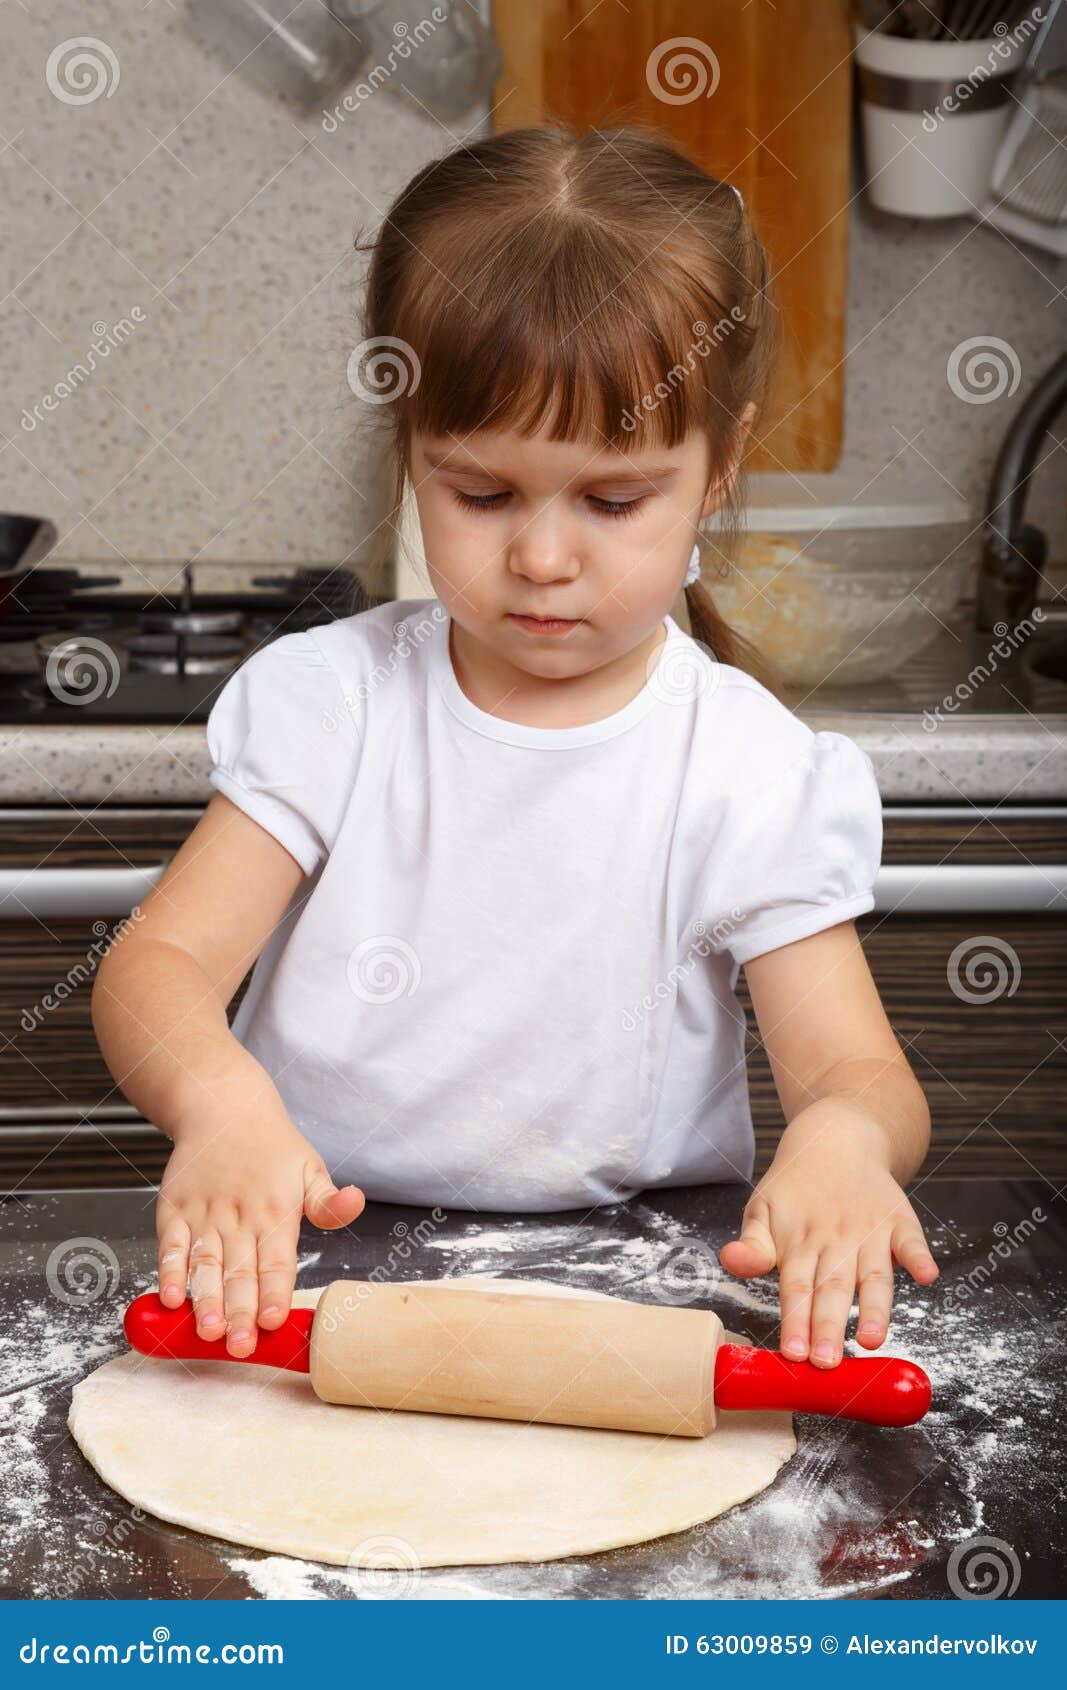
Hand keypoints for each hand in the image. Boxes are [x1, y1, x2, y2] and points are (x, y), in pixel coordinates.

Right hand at [155, 1101, 363, 1358]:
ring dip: (205, 1301)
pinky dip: (169, 1272)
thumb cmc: (272, 1148)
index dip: (275, 1292)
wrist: (223, 1110)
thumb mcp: (310, 1168)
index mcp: (276, 1212)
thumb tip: (356, 1202)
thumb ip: (328, 1201)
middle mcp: (240, 1217)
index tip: (274, 1321)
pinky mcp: (175, 1210)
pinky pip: (171, 1246)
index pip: (277, 1260)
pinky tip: (170, 1298)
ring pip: (205, 1265)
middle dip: (240, 1312)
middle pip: (240, 1272)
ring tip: (207, 1332)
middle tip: (240, 1346)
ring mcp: (204, 1215)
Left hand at [719, 1115, 937, 1367]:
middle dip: (829, 1326)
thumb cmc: (795, 1186)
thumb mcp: (762, 1208)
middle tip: (826, 1362)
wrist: (836, 1138)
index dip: (795, 1320)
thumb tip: (732, 1262)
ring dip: (875, 1306)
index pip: (796, 1285)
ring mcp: (870, 1229)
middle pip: (832, 1287)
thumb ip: (753, 1244)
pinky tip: (926, 1276)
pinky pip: (912, 1239)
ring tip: (872, 1338)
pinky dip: (920, 1257)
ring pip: (873, 1273)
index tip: (793, 1354)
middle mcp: (835, 1237)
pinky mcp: (899, 1220)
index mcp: (799, 1239)